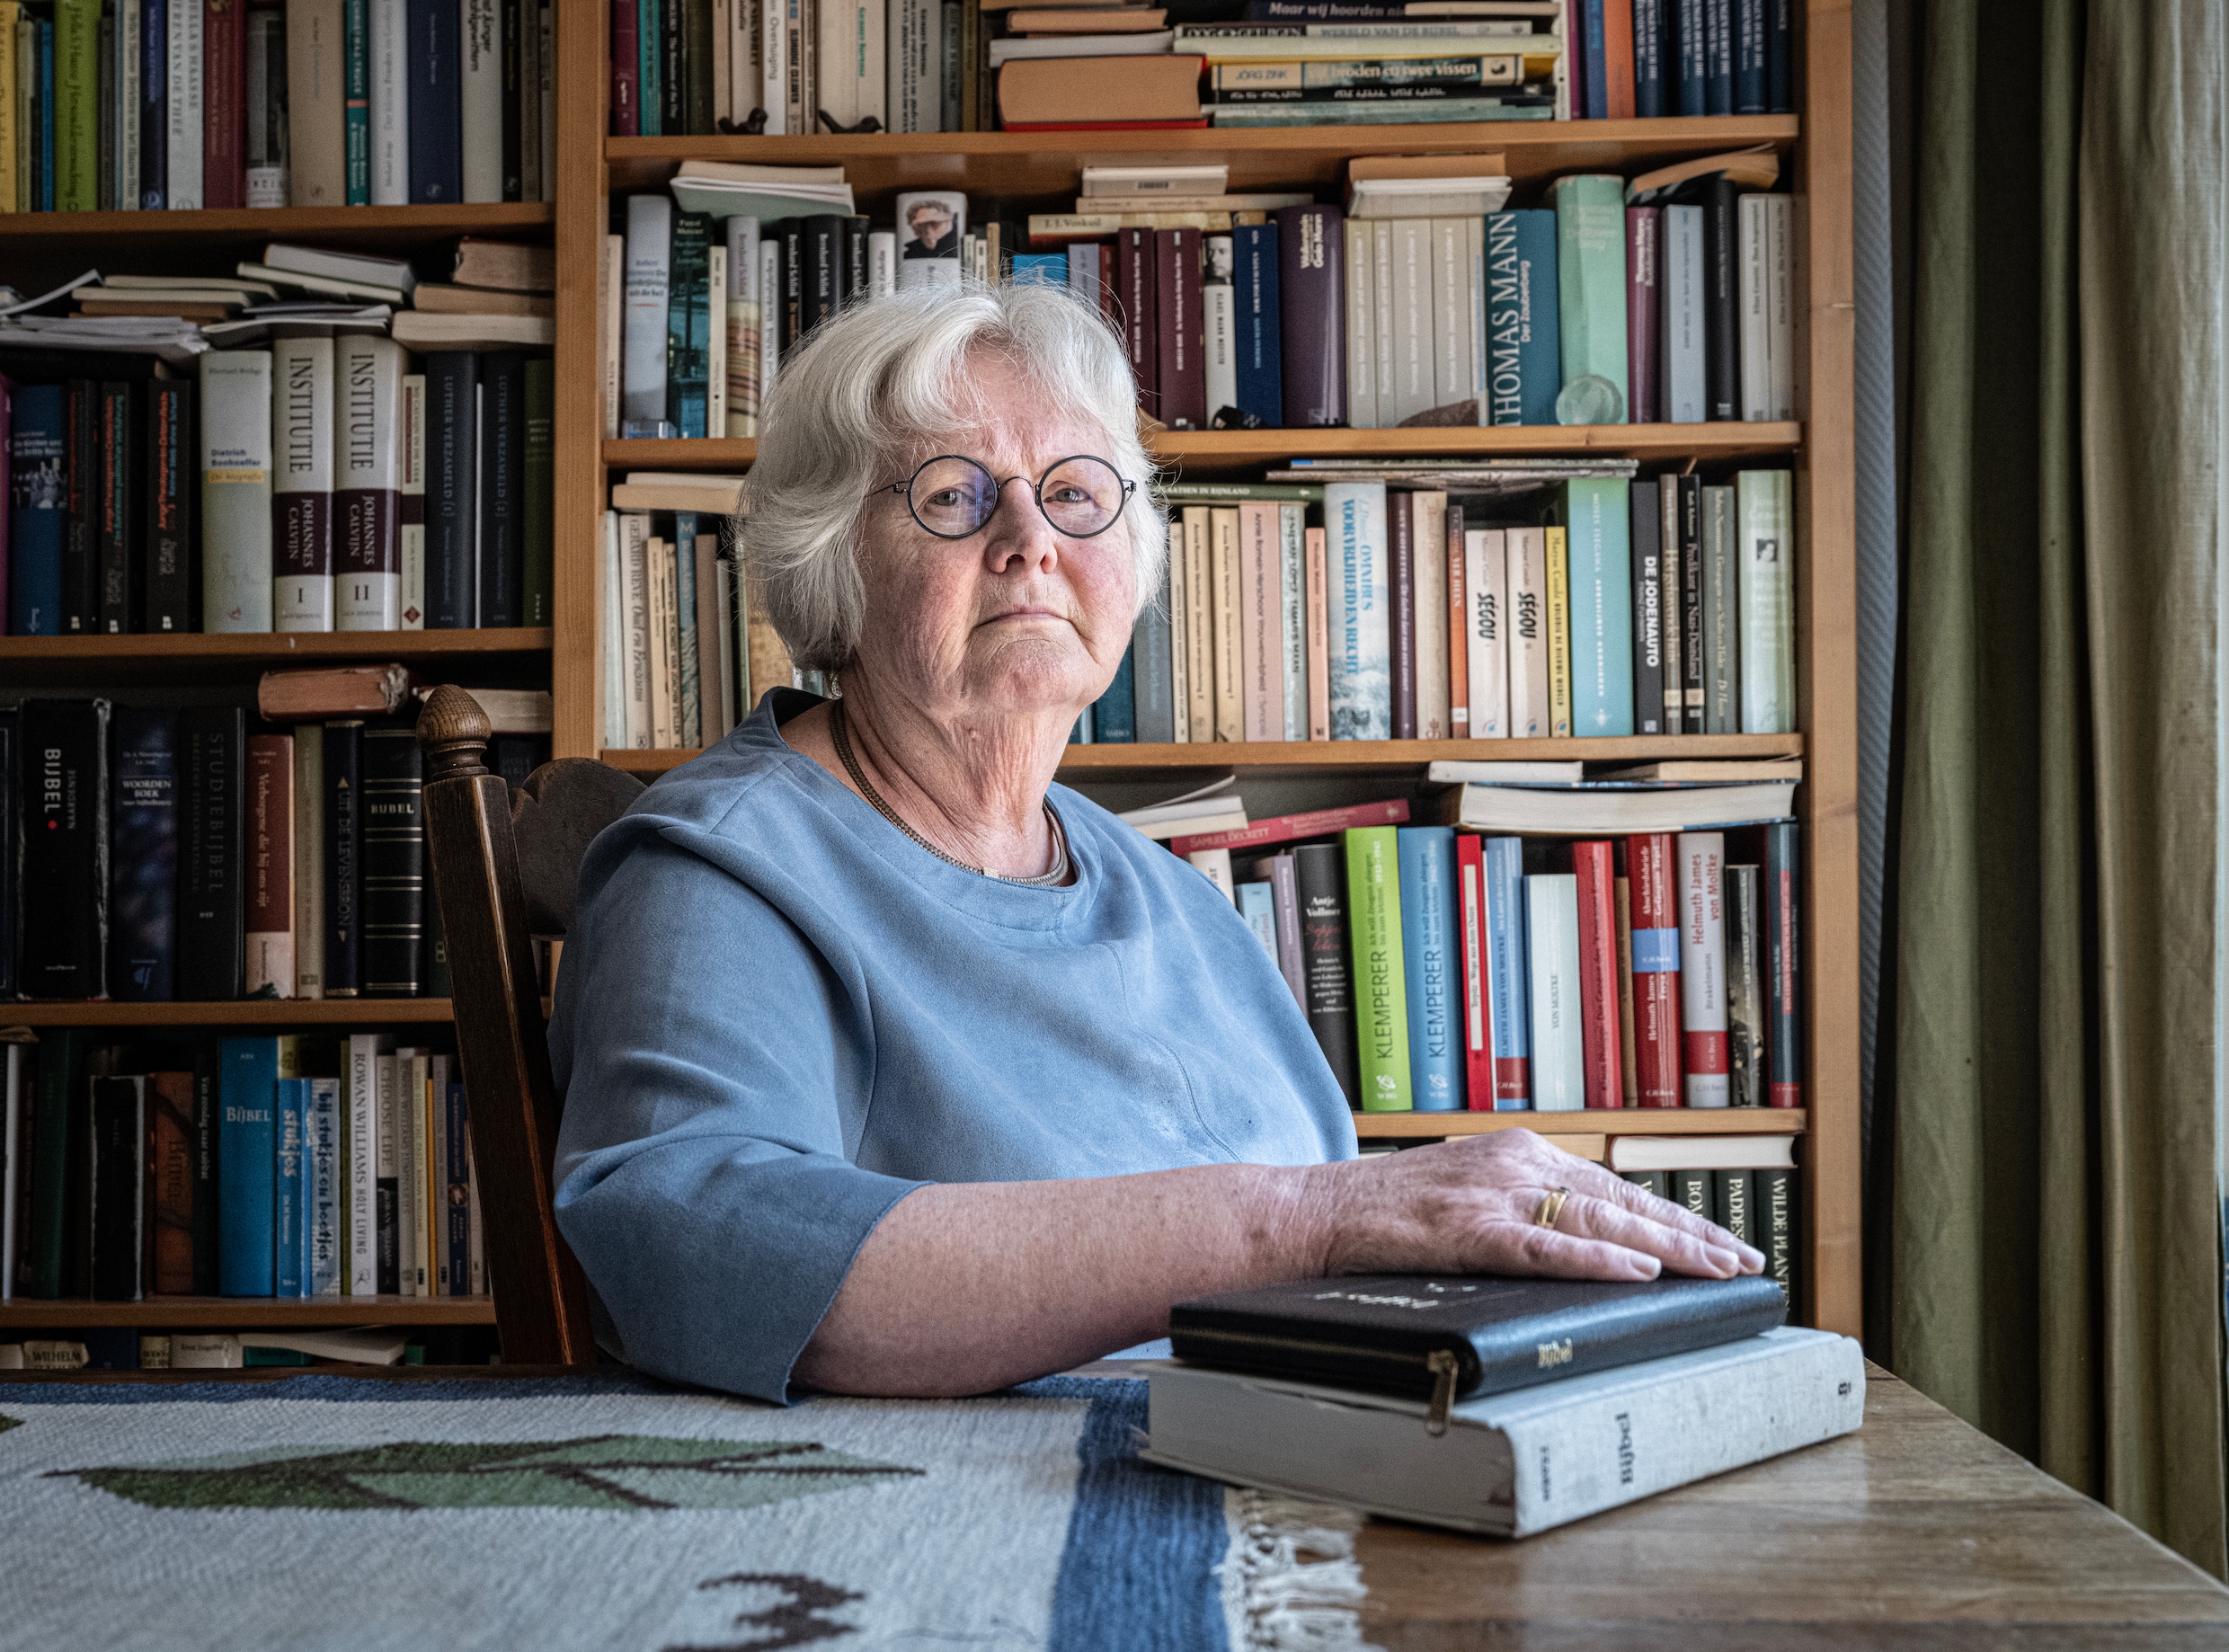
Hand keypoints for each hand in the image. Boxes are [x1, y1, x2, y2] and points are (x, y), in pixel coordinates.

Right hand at [1298, 1129, 1764, 1282]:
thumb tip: (1587, 1243)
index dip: (1672, 1217)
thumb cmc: (1385, 1214)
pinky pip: (1543, 1248)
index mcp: (1518, 1153)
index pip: (1613, 1187)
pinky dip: (1595, 1260)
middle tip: (1743, 1260)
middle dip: (1689, 1234)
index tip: (1719, 1242)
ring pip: (1597, 1222)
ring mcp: (1492, 1195)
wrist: (1316, 1211)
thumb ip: (1522, 1210)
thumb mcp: (1467, 1196)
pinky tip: (1636, 1270)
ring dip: (1664, 1248)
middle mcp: (1514, 1164)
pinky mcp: (1468, 1230)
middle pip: (1620, 1201)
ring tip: (1714, 1268)